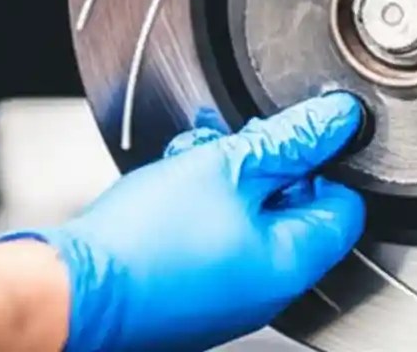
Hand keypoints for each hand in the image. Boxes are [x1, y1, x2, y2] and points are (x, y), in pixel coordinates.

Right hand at [2, 94, 366, 351]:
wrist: (72, 291)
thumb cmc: (143, 241)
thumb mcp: (227, 166)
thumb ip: (292, 140)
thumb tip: (338, 120)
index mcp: (292, 263)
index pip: (344, 206)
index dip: (324, 162)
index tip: (297, 137)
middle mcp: (268, 290)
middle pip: (295, 209)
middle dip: (266, 165)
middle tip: (232, 146)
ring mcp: (230, 296)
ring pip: (250, 218)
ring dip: (227, 180)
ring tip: (191, 164)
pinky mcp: (195, 294)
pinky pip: (217, 241)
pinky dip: (202, 208)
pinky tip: (172, 190)